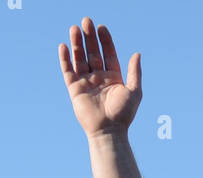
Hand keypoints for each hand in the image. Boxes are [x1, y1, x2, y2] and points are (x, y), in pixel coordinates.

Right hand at [59, 18, 140, 135]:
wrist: (109, 131)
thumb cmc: (123, 114)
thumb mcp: (134, 91)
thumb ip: (134, 72)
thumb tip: (137, 54)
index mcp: (113, 78)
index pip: (108, 54)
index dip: (105, 41)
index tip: (101, 27)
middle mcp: (99, 78)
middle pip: (93, 53)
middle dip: (89, 37)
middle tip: (86, 21)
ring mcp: (86, 82)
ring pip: (80, 58)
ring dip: (77, 43)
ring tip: (75, 28)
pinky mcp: (74, 89)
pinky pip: (68, 71)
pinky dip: (65, 59)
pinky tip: (64, 46)